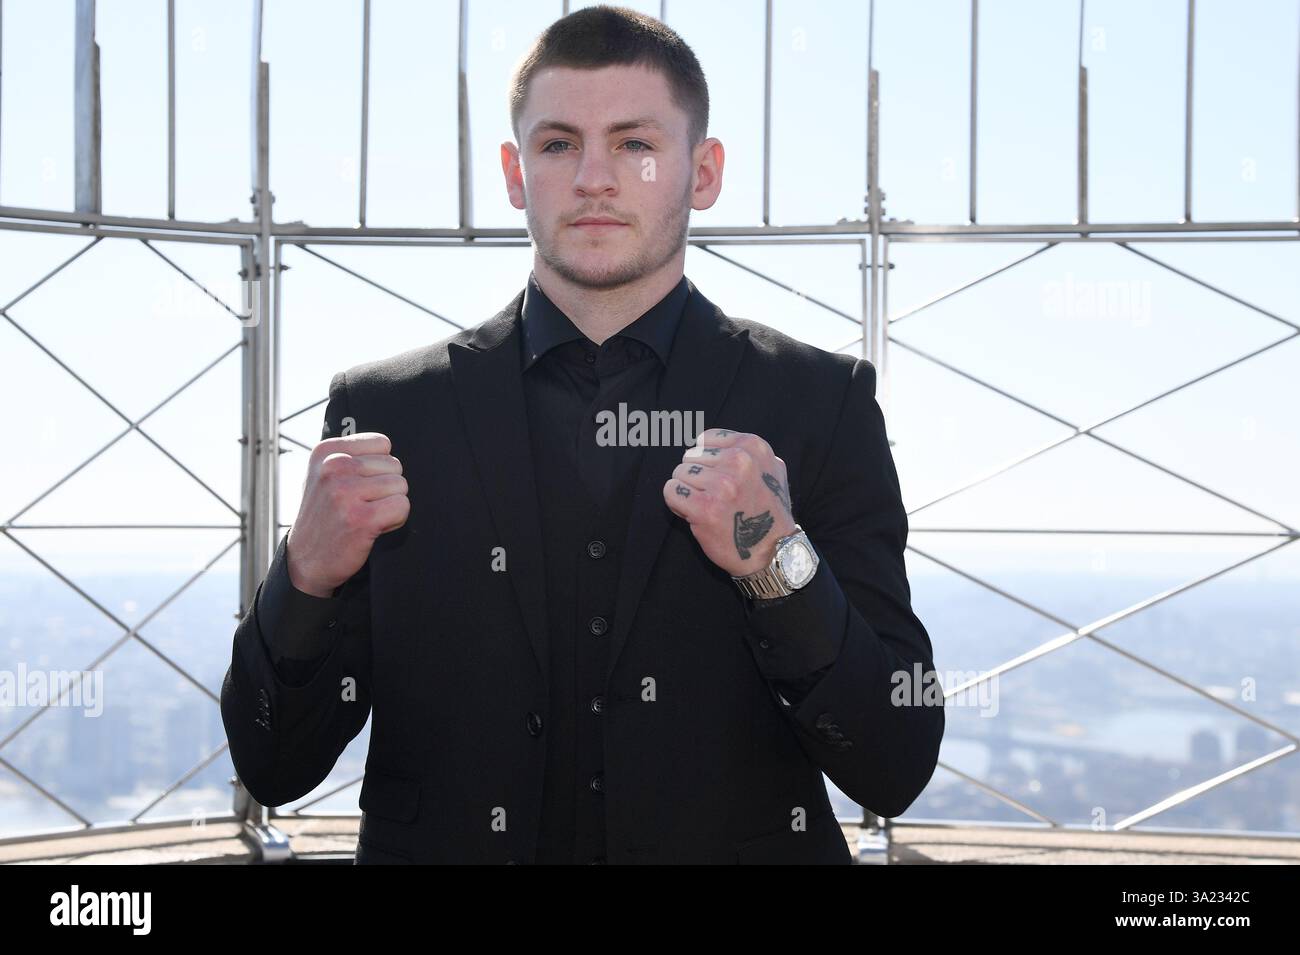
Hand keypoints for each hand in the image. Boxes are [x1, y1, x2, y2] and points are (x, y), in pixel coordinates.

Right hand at [286, 432, 408, 596]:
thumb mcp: (324, 475)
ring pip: (401, 486)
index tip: (360, 485)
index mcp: (326, 452)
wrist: (305, 560)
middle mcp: (334, 467)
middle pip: (394, 465)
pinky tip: (374, 527)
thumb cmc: (323, 515)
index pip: (382, 444)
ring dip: (390, 504)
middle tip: (363, 505)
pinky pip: (402, 506)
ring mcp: (346, 492)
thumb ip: (352, 456)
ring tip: (366, 516)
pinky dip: (395, 519)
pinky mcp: (361, 518)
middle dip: (386, 488)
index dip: (379, 467)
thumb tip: (388, 449)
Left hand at [662, 428, 795, 577]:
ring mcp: (722, 485)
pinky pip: (671, 491)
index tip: (717, 478)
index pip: (705, 440)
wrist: (772, 551)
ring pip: (679, 473)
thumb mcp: (771, 469)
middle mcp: (738, 461)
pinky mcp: (705, 508)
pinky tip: (695, 514)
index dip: (706, 461)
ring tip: (707, 507)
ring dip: (688, 491)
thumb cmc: (769, 512)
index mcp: (753, 446)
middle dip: (697, 477)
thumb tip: (709, 441)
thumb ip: (747, 452)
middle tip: (714, 498)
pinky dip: (678, 504)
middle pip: (690, 456)